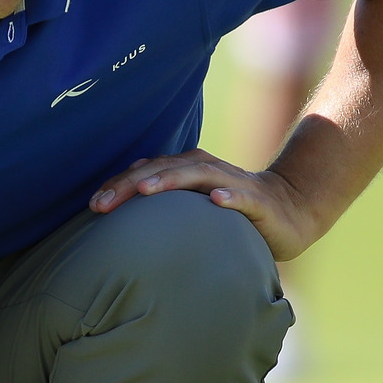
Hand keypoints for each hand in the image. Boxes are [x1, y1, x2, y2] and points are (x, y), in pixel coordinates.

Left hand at [89, 149, 318, 259]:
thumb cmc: (233, 210)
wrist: (290, 208)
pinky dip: (230, 195)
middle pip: (164, 168)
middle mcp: (207, 170)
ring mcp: (233, 182)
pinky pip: (243, 196)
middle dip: (132, 183)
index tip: (92, 205)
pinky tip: (217, 199)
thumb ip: (165, 204)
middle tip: (104, 202)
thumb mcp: (194, 206)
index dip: (119, 184)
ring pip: (198, 175)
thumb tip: (123, 213)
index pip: (147, 171)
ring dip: (171, 179)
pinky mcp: (258, 201)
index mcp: (188, 170)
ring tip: (146, 190)